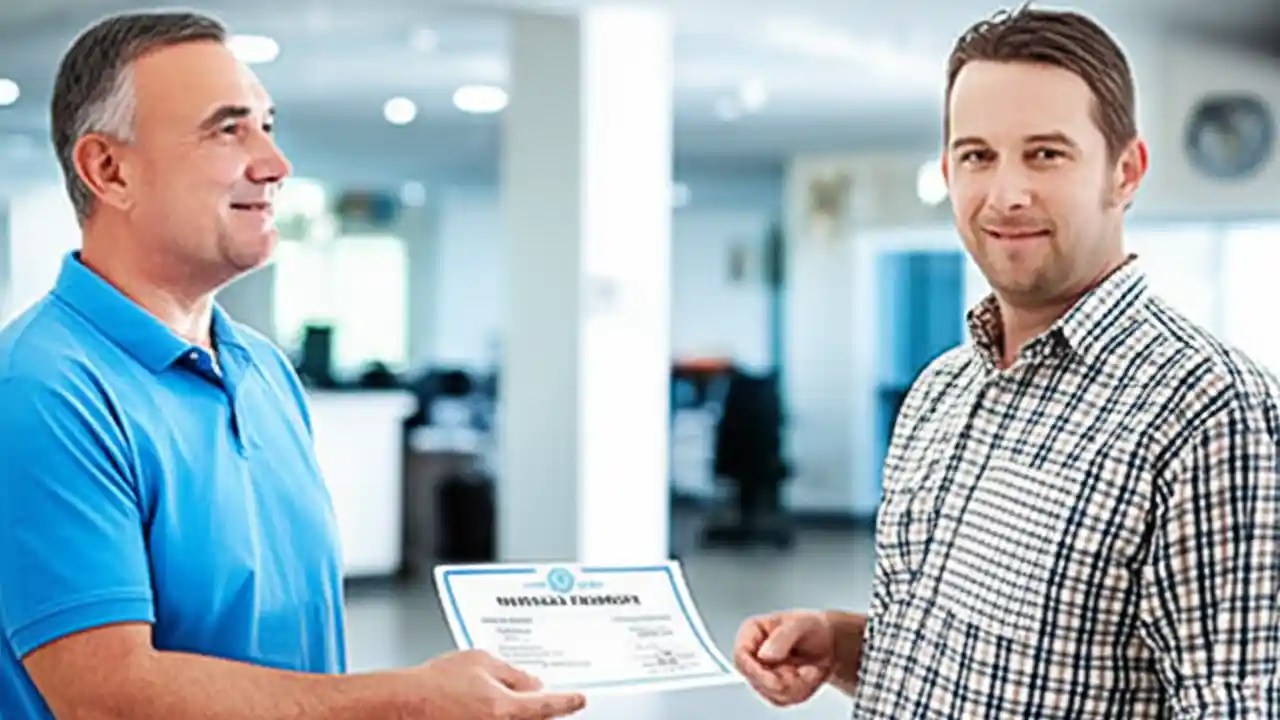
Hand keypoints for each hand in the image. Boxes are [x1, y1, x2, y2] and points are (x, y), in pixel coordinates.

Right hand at [412, 650, 586, 718]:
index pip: (549, 706)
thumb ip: (511, 673)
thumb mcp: (479, 662)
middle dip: (540, 707)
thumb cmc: (433, 684)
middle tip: (535, 692)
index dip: (568, 701)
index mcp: (507, 709)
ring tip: (492, 697)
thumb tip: (531, 683)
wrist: (401, 705)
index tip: (580, 699)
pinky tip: (481, 705)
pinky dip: (497, 714)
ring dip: (517, 711)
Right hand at [733, 610, 835, 706]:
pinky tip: (809, 676)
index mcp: (751, 633)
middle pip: (756, 681)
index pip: (740, 656)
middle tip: (804, 670)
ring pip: (771, 694)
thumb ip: (781, 637)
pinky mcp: (774, 688)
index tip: (775, 679)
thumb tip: (764, 655)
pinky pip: (783, 700)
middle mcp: (753, 655)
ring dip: (797, 686)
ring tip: (809, 669)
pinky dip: (801, 692)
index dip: (755, 671)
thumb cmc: (812, 627)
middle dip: (785, 680)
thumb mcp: (799, 624)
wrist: (829, 642)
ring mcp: (763, 673)